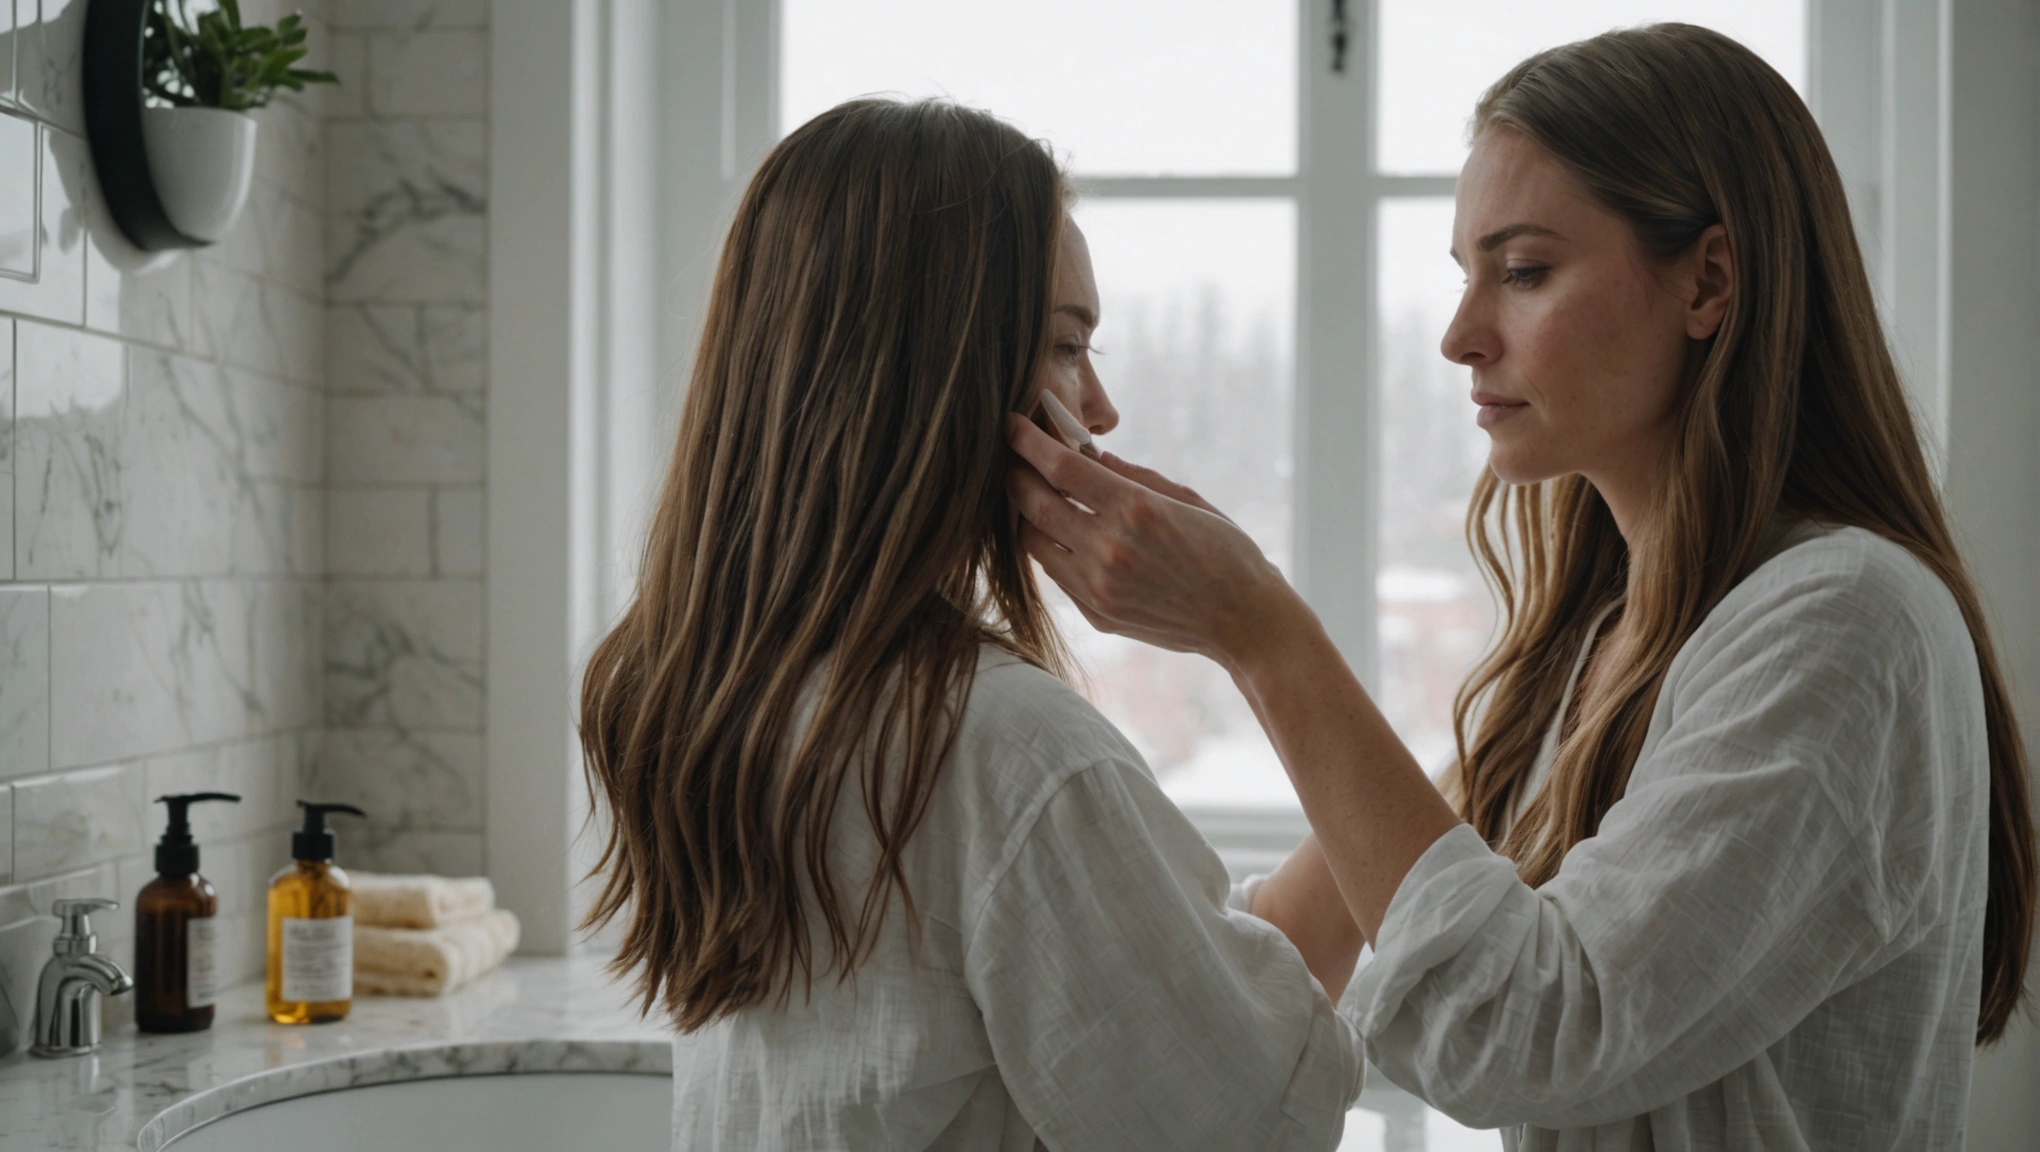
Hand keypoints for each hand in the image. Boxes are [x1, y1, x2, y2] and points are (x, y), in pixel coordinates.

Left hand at [1005, 415, 1306, 670]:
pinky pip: (1056, 574)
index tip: (1012, 425)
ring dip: (1026, 516)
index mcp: (1135, 510)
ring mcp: (1099, 588)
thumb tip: (1091, 453)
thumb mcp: (1187, 500)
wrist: (1244, 621)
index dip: (1029, 442)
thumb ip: (1133, 475)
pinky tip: (1061, 534)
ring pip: (1034, 543)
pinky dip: (1051, 549)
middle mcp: (1110, 550)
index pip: (1061, 467)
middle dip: (1016, 476)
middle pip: (1034, 504)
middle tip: (1012, 460)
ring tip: (1033, 497)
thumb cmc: (1226, 551)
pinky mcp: (1097, 615)